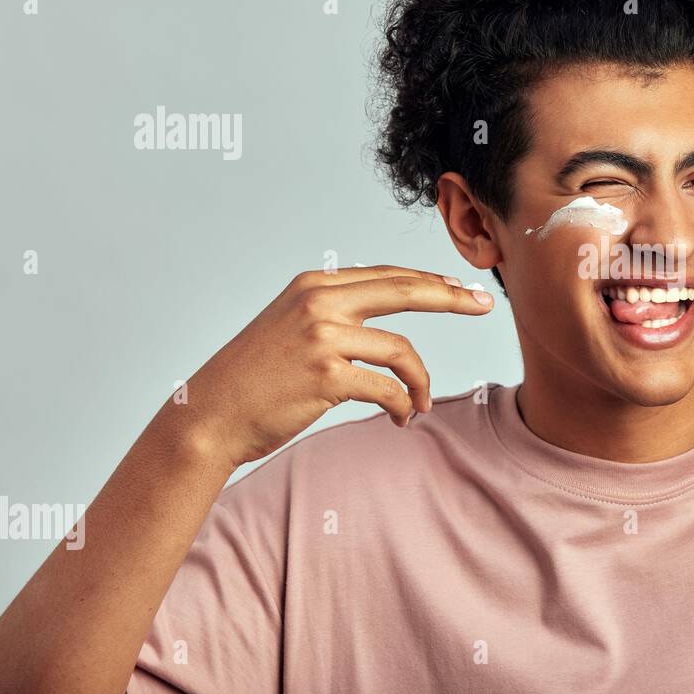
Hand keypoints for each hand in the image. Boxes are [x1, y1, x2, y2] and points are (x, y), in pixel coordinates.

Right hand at [162, 266, 493, 469]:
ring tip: (421, 402)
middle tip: (484, 304)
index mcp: (312, 286)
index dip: (430, 281)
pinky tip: (402, 417)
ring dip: (421, 381)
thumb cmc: (253, 379)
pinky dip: (404, 405)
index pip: (386, 276)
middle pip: (405, 290)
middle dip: (452, 297)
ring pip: (402, 350)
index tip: (462, 288)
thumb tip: (380, 314)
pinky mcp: (327, 376)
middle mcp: (318, 303)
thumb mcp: (289, 326)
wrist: (208, 416)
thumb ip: (333, 313)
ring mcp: (322, 338)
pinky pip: (388, 389)